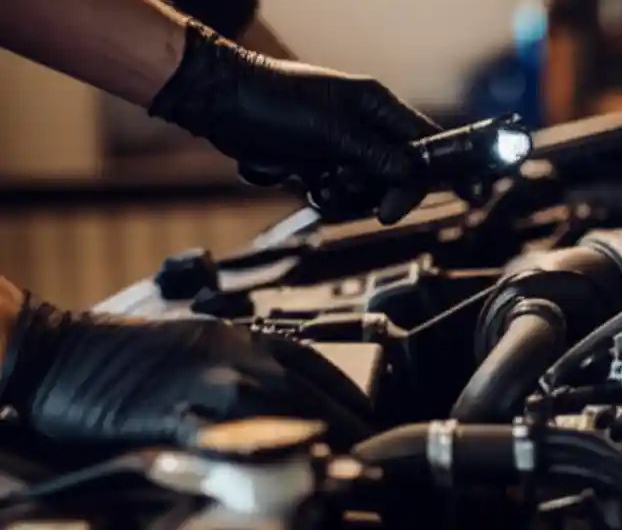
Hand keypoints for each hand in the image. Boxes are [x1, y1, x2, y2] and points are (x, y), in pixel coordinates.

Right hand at [0, 293, 372, 449]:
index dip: (348, 393)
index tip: (370, 418)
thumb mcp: (198, 344)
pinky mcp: (171, 416)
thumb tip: (282, 397)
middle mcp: (233, 355)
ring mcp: (205, 384)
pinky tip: (282, 473)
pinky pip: (225, 440)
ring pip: (278, 413)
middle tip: (370, 454)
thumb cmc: (124, 354)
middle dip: (345, 424)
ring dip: (315, 443)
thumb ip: (241, 366)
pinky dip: (258, 456)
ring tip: (342, 470)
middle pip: (308, 392)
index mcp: (240, 338)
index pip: (314, 363)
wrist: (60, 351)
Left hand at [149, 22, 440, 223]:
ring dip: (341, 193)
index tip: (472, 193)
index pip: (429, 143)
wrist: (218, 100)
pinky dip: (320, 193)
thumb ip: (374, 154)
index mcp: (378, 105)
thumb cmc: (273, 102)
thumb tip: (411, 176)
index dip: (451, 169)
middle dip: (377, 190)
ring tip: (313, 179)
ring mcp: (343, 145)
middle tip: (357, 197)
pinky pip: (336, 192)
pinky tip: (298, 178)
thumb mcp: (330, 130)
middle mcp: (366, 125)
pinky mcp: (319, 161)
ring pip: (366, 188)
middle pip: (399, 174)